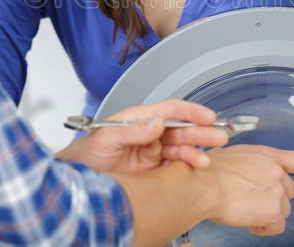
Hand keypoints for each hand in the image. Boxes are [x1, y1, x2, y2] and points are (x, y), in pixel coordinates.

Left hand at [55, 99, 228, 173]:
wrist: (74, 182)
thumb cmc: (83, 154)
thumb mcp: (104, 138)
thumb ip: (130, 130)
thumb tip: (156, 123)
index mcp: (137, 118)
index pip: (168, 110)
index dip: (189, 111)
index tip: (207, 115)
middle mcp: (147, 132)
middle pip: (179, 128)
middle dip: (200, 131)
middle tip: (218, 136)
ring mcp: (150, 151)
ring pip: (180, 147)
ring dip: (196, 150)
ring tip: (207, 158)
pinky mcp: (151, 169)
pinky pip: (174, 164)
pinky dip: (188, 165)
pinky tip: (197, 167)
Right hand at [202, 144, 293, 235]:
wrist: (202, 183)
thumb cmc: (207, 171)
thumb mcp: (234, 157)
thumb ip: (251, 165)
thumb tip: (250, 177)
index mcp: (266, 155)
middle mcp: (275, 170)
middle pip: (287, 192)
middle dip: (272, 199)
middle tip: (249, 200)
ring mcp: (277, 189)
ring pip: (281, 210)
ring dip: (265, 213)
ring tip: (243, 208)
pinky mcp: (274, 208)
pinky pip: (275, 225)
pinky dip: (262, 227)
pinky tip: (247, 219)